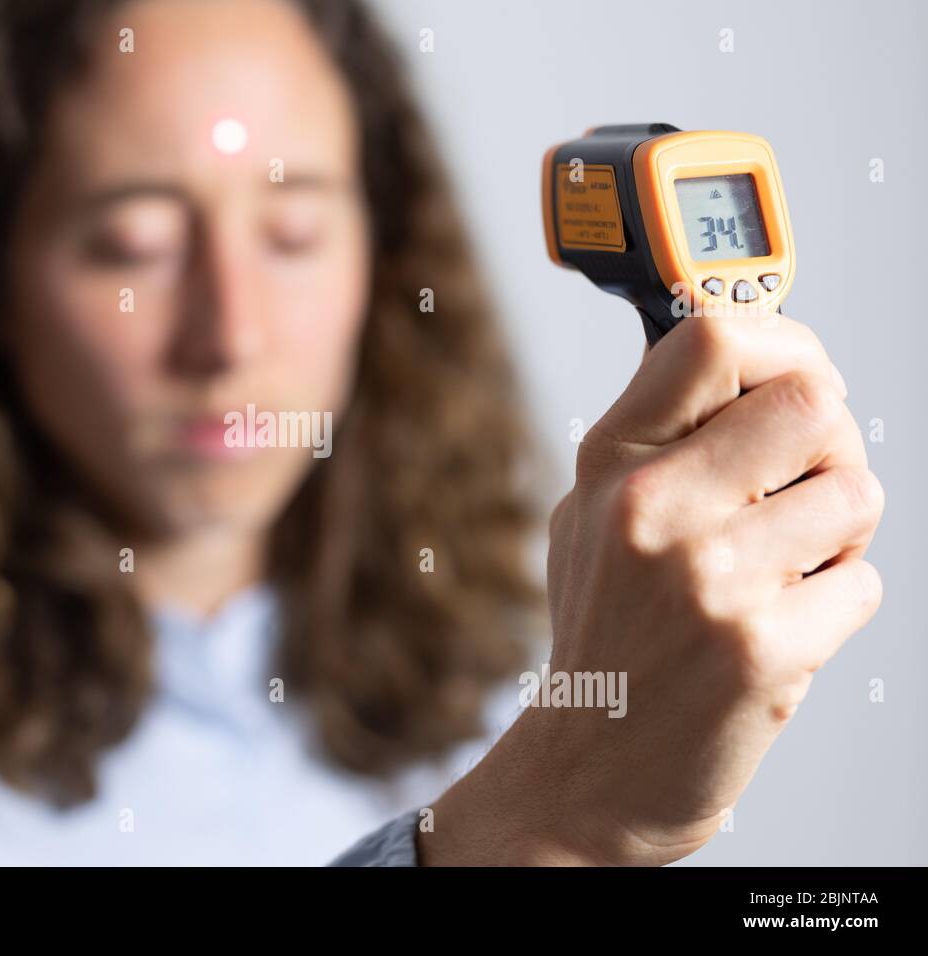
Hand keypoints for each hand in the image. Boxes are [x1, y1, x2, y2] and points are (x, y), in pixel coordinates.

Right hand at [421, 311, 883, 864]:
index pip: (713, 338)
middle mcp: (651, 508)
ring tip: (784, 570)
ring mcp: (707, 578)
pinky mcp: (760, 648)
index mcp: (610, 463)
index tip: (796, 378)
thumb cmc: (604, 635)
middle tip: (804, 487)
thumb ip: (662, 440)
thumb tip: (758, 363)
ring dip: (840, 533)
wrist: (590, 767)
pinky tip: (778, 627)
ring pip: (856, 494)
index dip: (784, 344)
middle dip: (832, 445)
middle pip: (815, 403)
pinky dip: (836, 603)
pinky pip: (863, 584)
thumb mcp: (593, 515)